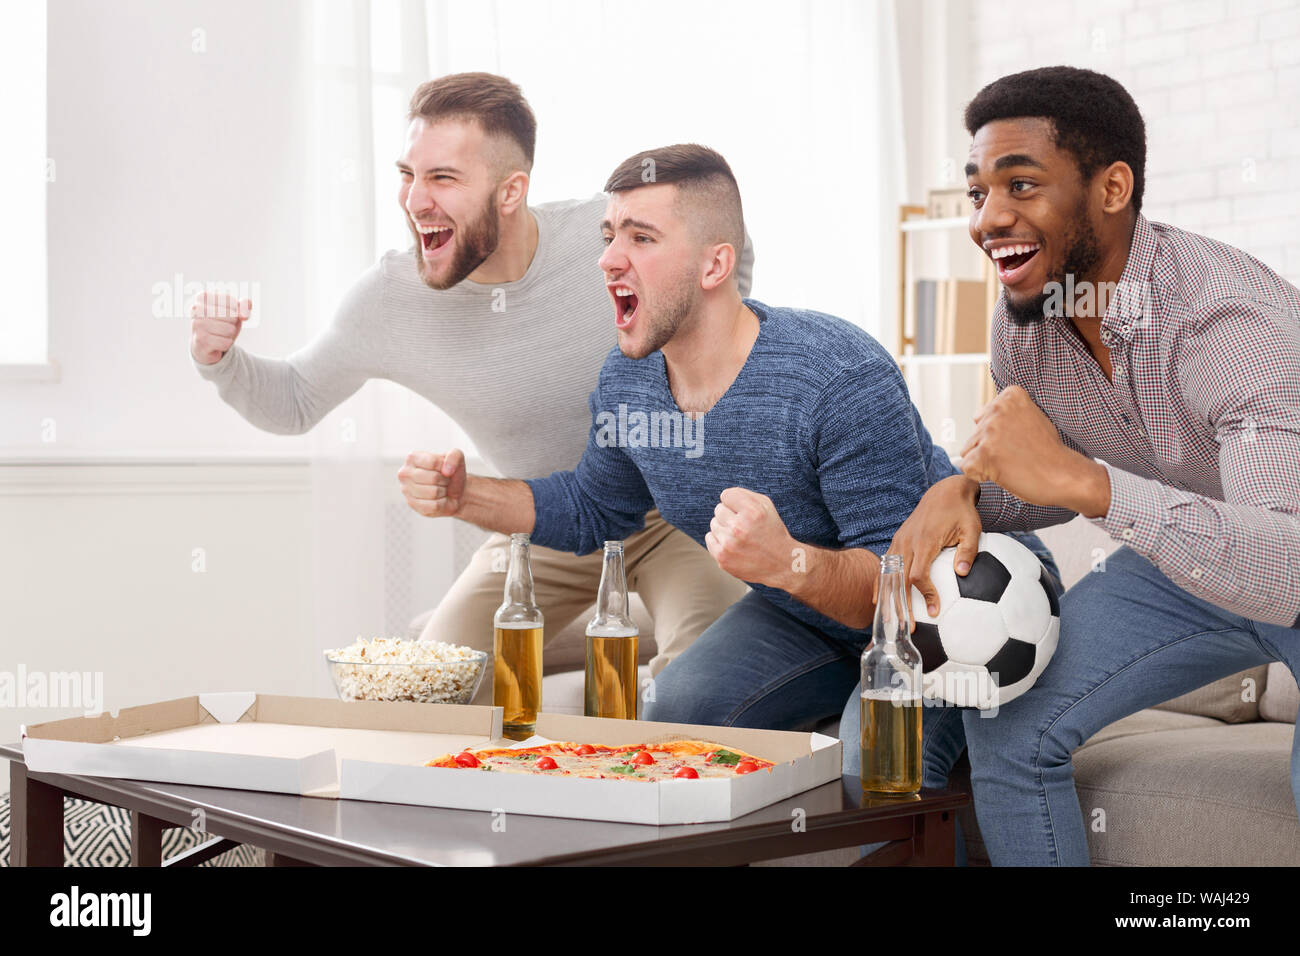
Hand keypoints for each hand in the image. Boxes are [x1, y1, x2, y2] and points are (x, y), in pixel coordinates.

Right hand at [190, 292, 251, 364]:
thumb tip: (244, 315)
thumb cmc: (222, 323)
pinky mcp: (200, 340)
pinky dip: (225, 344)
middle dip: (232, 324)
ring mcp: (196, 324)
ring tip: (218, 335)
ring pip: (229, 330)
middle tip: (221, 327)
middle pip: (232, 316)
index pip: (231, 301)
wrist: (207, 344)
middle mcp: (196, 309)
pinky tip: (216, 344)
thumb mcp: (235, 311)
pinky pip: (226, 343)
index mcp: (203, 297)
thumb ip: (244, 305)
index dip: (235, 311)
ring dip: (229, 335)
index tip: (224, 315)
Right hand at [398, 449, 465, 516]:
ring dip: (444, 491)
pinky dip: (442, 503)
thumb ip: (454, 456)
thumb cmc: (452, 473)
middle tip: (443, 481)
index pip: (434, 462)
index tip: (445, 468)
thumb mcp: (457, 457)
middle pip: (434, 478)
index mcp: (412, 458)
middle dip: (445, 480)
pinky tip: (439, 499)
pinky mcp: (412, 505)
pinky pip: (434, 506)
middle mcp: (404, 473)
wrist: (456, 492)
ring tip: (441, 489)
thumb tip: (446, 471)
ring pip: (434, 492)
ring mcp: (406, 490)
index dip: (445, 467)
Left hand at [705, 488, 796, 587]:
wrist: (781, 563)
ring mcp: (729, 544)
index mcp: (752, 512)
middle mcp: (739, 527)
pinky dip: (718, 540)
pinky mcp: (722, 558)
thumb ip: (744, 495)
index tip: (743, 510)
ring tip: (740, 536)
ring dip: (725, 528)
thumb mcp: (767, 506)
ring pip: (714, 524)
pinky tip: (733, 544)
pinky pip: (709, 538)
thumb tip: (724, 496)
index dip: (735, 502)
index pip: (726, 495)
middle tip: (744, 525)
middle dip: (730, 515)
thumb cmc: (772, 531)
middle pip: (719, 509)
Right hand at [879, 475, 981, 628]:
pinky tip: (878, 600)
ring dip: (888, 598)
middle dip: (902, 605)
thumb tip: (963, 574)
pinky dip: (881, 584)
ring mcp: (899, 541)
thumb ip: (968, 552)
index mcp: (925, 542)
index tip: (934, 611)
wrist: (944, 492)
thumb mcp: (972, 530)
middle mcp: (907, 543)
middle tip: (908, 628)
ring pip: (888, 574)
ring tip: (889, 620)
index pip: (918, 574)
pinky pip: (885, 566)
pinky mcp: (897, 541)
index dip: (925, 594)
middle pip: (899, 579)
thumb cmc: (962, 513)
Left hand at [959, 385, 1109, 515]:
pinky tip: (1003, 473)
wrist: (1064, 474)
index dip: (997, 436)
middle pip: (974, 434)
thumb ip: (1004, 413)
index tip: (1019, 440)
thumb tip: (976, 416)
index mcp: (1010, 395)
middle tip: (1017, 455)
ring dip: (984, 461)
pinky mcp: (984, 454)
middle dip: (989, 448)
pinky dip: (980, 475)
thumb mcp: (1030, 417)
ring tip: (1011, 463)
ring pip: (968, 450)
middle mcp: (998, 409)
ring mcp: (990, 431)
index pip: (981, 418)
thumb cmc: (1048, 451)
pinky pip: (966, 467)